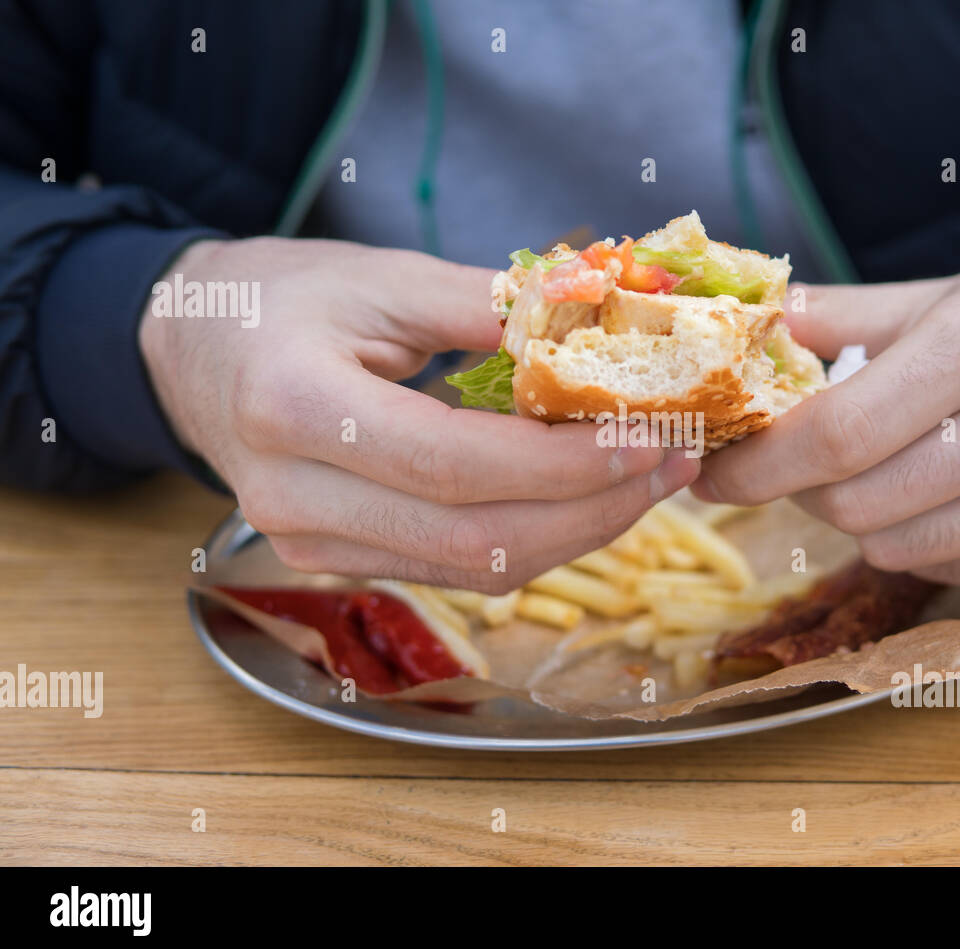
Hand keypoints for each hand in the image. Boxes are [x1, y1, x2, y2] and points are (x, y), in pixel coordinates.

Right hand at [140, 237, 697, 590]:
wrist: (191, 348)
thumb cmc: (283, 297)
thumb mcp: (382, 277)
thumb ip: (488, 307)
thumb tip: (604, 326)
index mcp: (293, 408)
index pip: (455, 464)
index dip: (566, 463)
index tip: (653, 437)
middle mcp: (294, 496)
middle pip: (475, 537)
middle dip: (596, 510)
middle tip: (676, 463)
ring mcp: (309, 542)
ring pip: (473, 568)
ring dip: (578, 533)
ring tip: (650, 480)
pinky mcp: (333, 559)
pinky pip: (453, 567)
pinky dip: (533, 538)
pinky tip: (588, 499)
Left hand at [694, 266, 959, 586]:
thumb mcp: (943, 297)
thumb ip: (835, 317)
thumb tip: (733, 332)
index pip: (841, 429)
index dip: (760, 462)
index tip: (713, 471)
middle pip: (858, 499)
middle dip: (802, 490)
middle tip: (797, 464)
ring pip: (891, 546)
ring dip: (855, 517)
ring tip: (876, 470)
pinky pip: (939, 569)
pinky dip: (912, 540)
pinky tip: (936, 497)